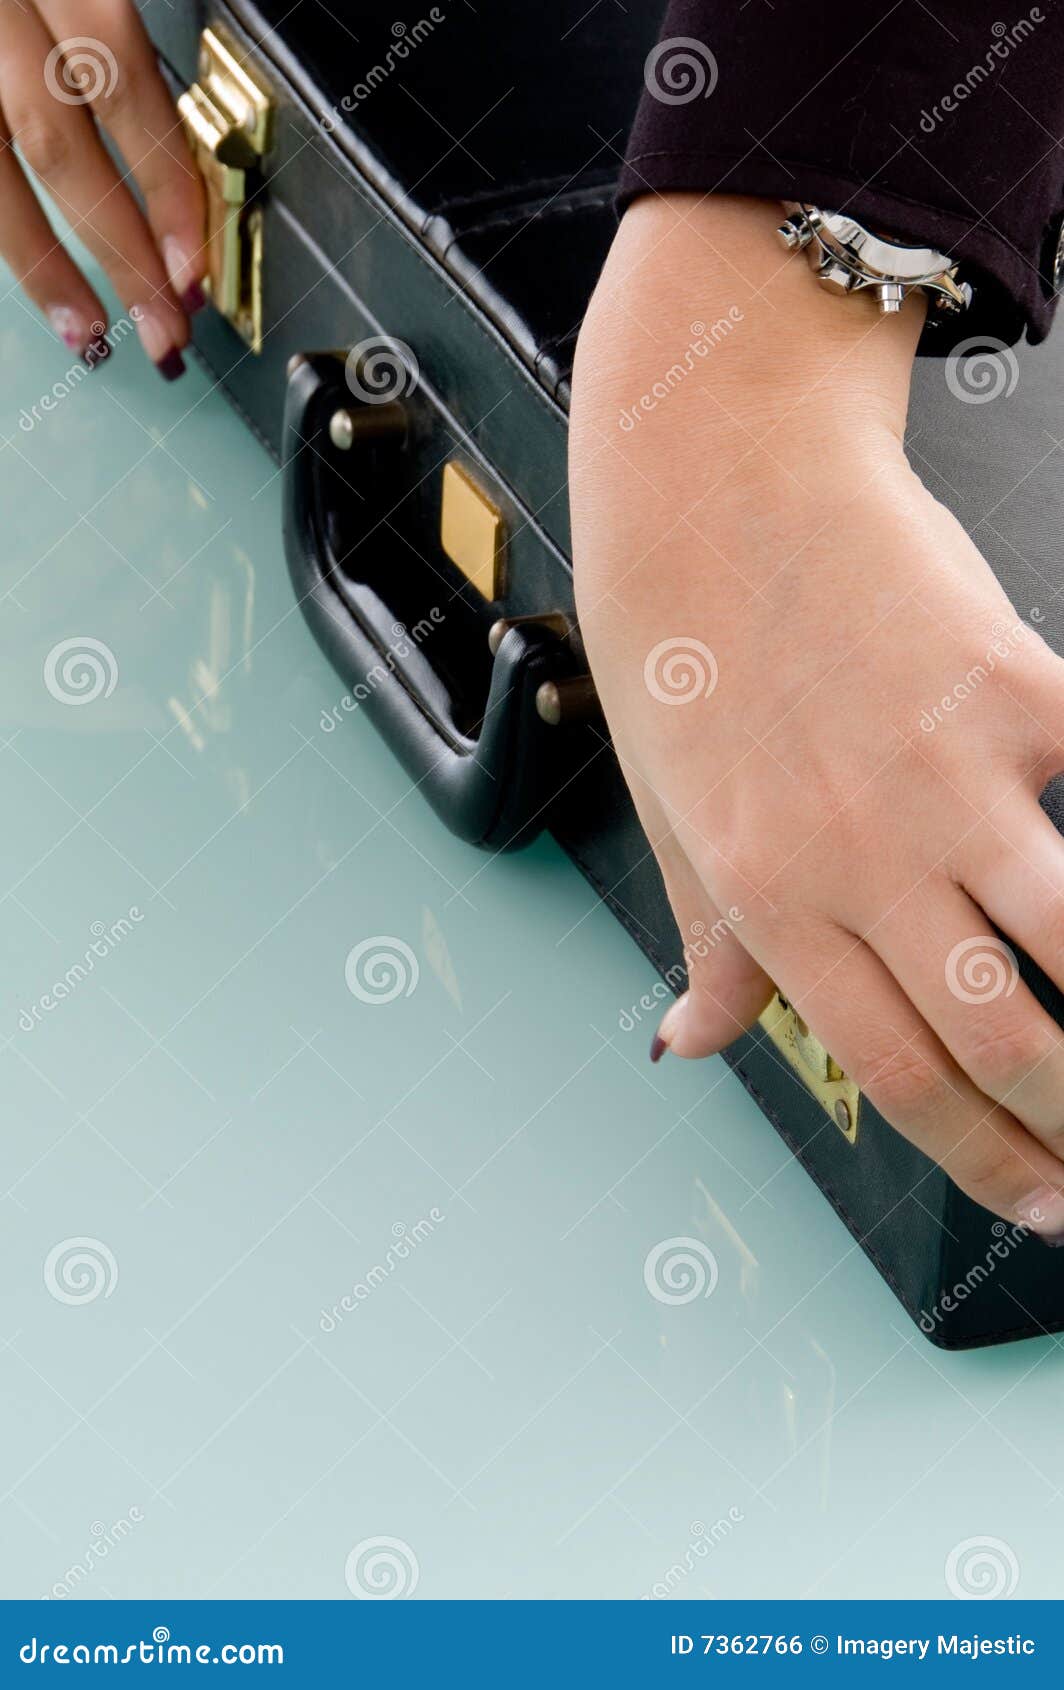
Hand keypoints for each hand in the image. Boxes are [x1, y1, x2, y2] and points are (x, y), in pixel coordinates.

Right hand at [0, 0, 204, 375]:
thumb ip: (116, 59)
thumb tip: (177, 181)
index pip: (125, 84)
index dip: (166, 184)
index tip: (195, 269)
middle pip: (60, 143)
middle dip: (120, 249)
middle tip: (164, 329)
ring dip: (44, 265)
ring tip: (88, 334)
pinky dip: (2, 237)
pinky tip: (38, 291)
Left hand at [570, 193, 1063, 1241]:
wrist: (717, 482)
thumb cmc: (683, 645)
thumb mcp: (667, 815)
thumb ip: (707, 946)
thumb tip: (691, 1044)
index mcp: (773, 900)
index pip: (902, 1081)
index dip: (988, 1165)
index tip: (1041, 1206)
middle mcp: (865, 854)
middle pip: (1006, 1042)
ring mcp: (954, 774)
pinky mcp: (1024, 690)